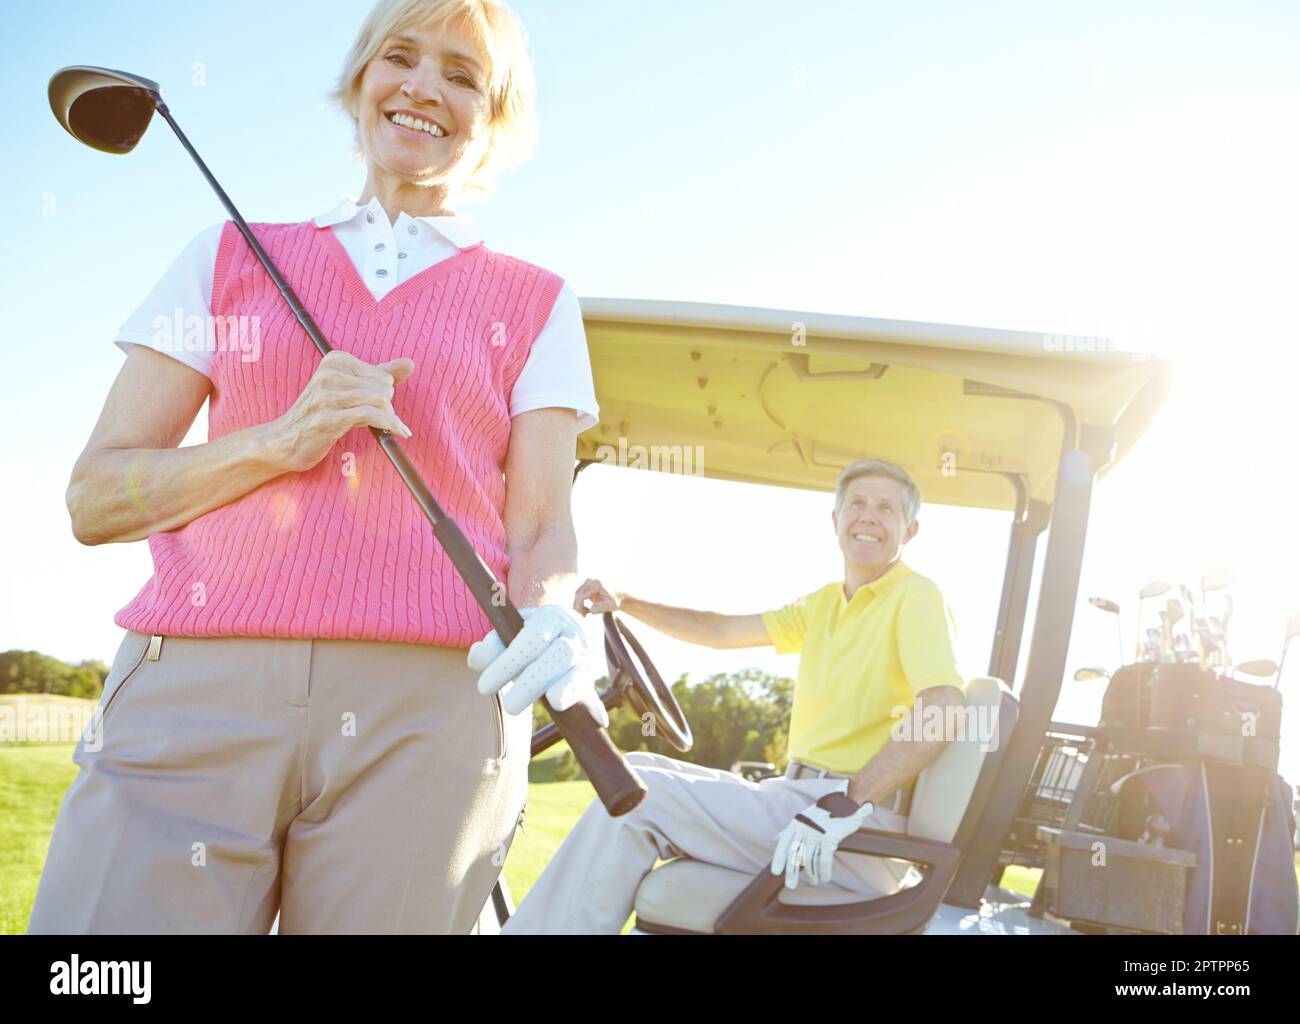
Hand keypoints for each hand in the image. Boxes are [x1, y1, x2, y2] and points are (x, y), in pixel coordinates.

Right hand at [270, 350, 414, 472]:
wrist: (283, 440)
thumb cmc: (319, 414)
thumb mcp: (348, 389)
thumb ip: (379, 374)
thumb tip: (409, 363)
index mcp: (334, 360)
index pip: (382, 375)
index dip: (385, 394)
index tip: (378, 408)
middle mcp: (329, 373)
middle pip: (383, 387)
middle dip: (387, 407)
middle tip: (379, 420)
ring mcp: (327, 395)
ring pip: (379, 400)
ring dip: (389, 418)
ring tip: (385, 426)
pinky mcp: (329, 418)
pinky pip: (372, 416)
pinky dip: (391, 425)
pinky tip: (398, 432)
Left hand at [466, 605, 609, 727]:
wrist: (556, 636)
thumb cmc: (523, 640)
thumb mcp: (504, 637)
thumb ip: (488, 647)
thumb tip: (478, 655)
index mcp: (550, 618)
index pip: (532, 636)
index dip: (510, 661)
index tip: (483, 687)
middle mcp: (571, 636)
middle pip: (559, 655)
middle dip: (534, 681)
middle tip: (510, 707)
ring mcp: (583, 659)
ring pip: (578, 674)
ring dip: (566, 690)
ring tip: (553, 704)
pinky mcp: (587, 683)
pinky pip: (593, 695)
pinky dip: (595, 707)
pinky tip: (599, 722)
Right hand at [574, 578, 622, 615]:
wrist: (620, 595)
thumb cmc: (616, 601)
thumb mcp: (611, 605)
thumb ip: (601, 607)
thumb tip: (591, 609)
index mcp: (597, 583)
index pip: (580, 595)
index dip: (579, 607)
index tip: (584, 615)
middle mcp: (591, 580)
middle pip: (577, 594)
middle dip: (578, 606)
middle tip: (584, 615)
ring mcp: (589, 581)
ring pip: (577, 594)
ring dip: (578, 605)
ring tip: (586, 613)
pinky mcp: (587, 584)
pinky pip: (579, 593)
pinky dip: (580, 602)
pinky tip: (586, 609)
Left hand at [770, 783, 874, 889]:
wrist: (848, 801)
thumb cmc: (827, 811)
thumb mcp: (805, 817)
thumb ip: (791, 829)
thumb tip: (774, 837)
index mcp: (797, 823)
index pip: (784, 843)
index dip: (779, 858)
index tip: (776, 872)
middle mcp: (804, 827)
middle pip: (794, 854)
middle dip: (792, 872)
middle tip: (791, 886)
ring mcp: (816, 832)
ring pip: (809, 860)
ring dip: (812, 874)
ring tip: (815, 881)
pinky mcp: (829, 838)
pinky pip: (824, 860)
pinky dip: (824, 871)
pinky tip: (825, 878)